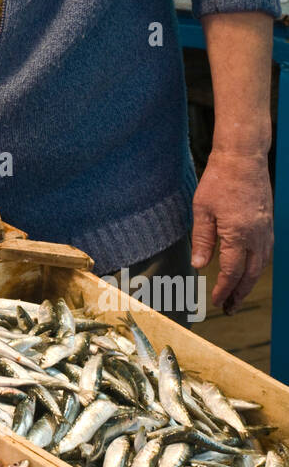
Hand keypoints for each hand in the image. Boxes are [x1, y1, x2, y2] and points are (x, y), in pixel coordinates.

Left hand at [191, 151, 272, 311]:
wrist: (244, 158)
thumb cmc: (220, 180)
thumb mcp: (202, 210)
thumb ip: (202, 240)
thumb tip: (198, 266)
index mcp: (238, 235)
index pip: (231, 272)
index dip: (223, 290)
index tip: (216, 302)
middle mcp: (257, 237)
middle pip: (250, 275)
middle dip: (239, 293)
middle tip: (230, 309)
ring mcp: (266, 230)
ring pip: (261, 265)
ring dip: (249, 282)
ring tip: (238, 294)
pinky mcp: (268, 223)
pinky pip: (265, 253)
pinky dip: (257, 266)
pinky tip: (249, 270)